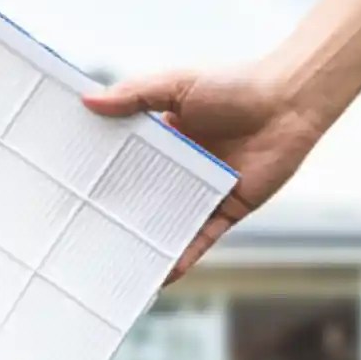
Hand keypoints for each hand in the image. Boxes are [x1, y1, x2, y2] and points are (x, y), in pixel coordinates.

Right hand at [82, 63, 324, 283]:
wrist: (291, 101)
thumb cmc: (236, 85)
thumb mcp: (176, 84)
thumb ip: (133, 95)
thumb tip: (87, 99)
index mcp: (161, 141)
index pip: (123, 164)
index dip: (99, 177)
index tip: (69, 192)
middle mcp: (178, 170)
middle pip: (140, 199)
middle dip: (116, 217)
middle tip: (82, 237)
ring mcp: (201, 193)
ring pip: (167, 225)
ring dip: (145, 244)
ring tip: (115, 266)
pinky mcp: (225, 210)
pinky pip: (201, 239)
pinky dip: (183, 257)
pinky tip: (163, 275)